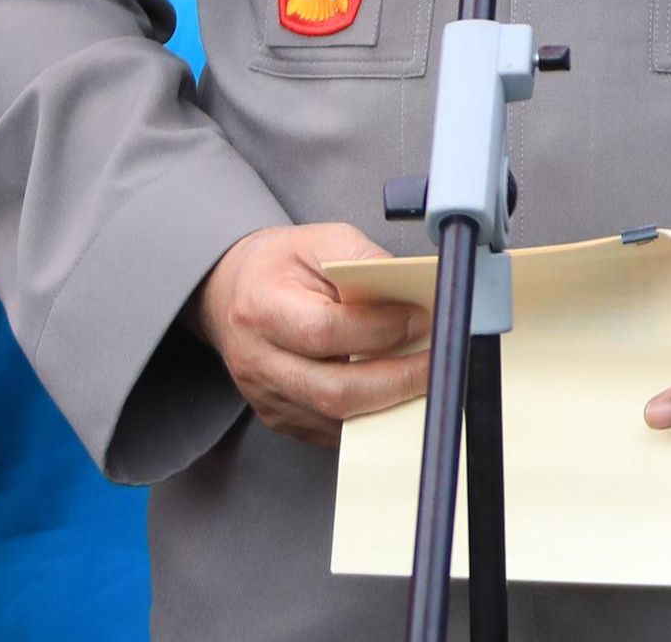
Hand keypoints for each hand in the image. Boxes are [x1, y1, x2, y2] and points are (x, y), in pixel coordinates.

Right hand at [189, 222, 424, 445]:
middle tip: (437, 363)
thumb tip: (416, 291)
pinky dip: (372, 415)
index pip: (325, 332)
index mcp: (262, 309)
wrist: (233, 290)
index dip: (380, 330)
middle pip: (335, 391)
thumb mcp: (324, 241)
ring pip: (339, 419)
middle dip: (399, 381)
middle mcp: (259, 360)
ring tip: (423, 378)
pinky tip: (394, 392)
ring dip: (391, 403)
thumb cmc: (281, 265)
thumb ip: (368, 262)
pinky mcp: (281, 418)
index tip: (421, 319)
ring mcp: (267, 397)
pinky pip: (334, 430)